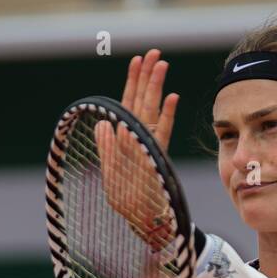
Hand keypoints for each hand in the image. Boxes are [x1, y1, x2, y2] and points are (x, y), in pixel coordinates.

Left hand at [94, 49, 181, 251]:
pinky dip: (167, 115)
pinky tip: (172, 98)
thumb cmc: (127, 204)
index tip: (136, 61)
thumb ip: (108, 151)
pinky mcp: (160, 159)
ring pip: (152, 111)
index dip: (131, 83)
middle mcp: (138, 141)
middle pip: (142, 102)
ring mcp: (150, 148)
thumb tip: (104, 124)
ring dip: (156, 88)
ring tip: (161, 65)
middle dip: (146, 77)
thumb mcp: (111, 178)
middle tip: (153, 53)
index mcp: (124, 142)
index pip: (128, 105)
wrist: (145, 224)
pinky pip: (163, 133)